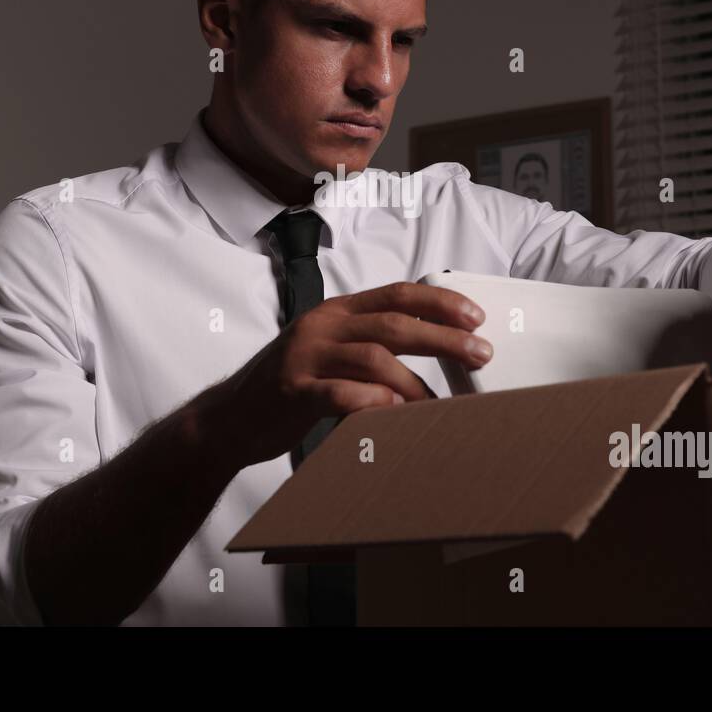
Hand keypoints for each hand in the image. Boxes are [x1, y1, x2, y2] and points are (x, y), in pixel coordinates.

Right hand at [200, 281, 490, 467]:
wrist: (231, 417)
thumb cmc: (291, 385)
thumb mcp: (329, 350)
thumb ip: (369, 343)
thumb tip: (433, 343)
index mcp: (336, 311)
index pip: (396, 294)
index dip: (439, 302)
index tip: (475, 317)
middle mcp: (322, 326)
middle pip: (394, 324)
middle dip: (444, 339)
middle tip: (480, 354)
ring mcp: (305, 357)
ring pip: (373, 358)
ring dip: (415, 382)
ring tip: (439, 404)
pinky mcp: (292, 391)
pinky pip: (339, 393)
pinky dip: (371, 400)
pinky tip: (393, 411)